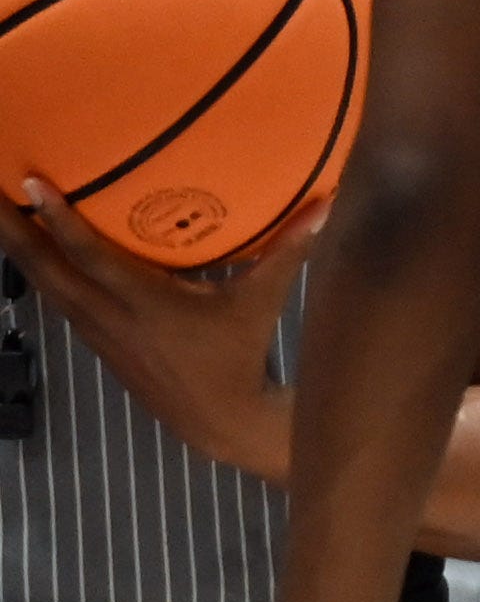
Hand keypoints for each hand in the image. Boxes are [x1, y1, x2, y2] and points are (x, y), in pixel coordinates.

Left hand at [0, 184, 325, 474]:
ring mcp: (95, 330)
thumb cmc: (238, 356)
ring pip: (41, 283)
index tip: (31, 180)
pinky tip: (28, 249)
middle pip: (43, 267)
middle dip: (10, 227)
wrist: (217, 421)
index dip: (60, 218)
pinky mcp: (94, 340)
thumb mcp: (259, 303)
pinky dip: (36, 268)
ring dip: (15, 246)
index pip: (90, 255)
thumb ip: (285, 252)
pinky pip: (54, 297)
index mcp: (144, 303)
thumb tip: (326, 205)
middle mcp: (107, 315)